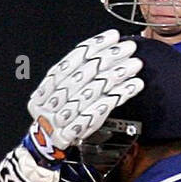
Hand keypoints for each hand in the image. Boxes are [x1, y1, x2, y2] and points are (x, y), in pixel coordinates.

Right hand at [25, 30, 142, 163]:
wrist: (44, 146)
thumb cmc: (58, 115)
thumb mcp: (60, 92)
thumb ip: (76, 75)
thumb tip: (105, 51)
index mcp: (49, 85)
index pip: (72, 59)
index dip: (94, 46)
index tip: (113, 35)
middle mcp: (54, 98)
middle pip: (85, 73)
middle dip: (110, 58)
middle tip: (130, 47)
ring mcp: (63, 115)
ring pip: (95, 90)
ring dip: (118, 75)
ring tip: (136, 65)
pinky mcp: (75, 130)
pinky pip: (101, 110)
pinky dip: (118, 96)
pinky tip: (134, 86)